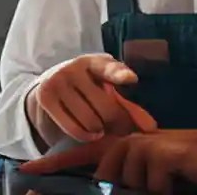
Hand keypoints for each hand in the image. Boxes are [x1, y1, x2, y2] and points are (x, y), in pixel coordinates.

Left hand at [21, 130, 196, 194]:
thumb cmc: (172, 168)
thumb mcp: (141, 175)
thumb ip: (119, 176)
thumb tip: (104, 183)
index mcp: (116, 146)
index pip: (77, 156)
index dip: (51, 164)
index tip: (26, 170)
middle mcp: (123, 141)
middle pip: (106, 178)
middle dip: (127, 187)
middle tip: (153, 180)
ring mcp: (139, 144)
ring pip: (128, 182)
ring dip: (149, 187)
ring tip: (165, 178)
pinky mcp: (157, 151)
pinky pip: (150, 184)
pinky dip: (163, 187)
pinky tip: (173, 176)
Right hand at [27, 54, 157, 143]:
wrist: (50, 83)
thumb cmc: (88, 87)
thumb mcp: (104, 84)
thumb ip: (126, 101)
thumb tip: (150, 127)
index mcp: (93, 61)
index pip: (109, 68)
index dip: (120, 74)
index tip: (131, 79)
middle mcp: (74, 67)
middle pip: (105, 107)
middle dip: (118, 123)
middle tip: (122, 129)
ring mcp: (58, 81)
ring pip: (91, 121)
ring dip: (100, 131)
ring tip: (102, 129)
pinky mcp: (46, 98)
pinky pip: (74, 128)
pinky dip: (86, 136)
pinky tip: (91, 134)